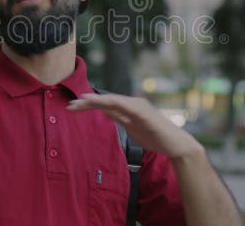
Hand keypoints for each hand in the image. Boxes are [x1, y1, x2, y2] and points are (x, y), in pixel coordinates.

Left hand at [67, 93, 203, 159]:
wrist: (175, 145)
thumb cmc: (155, 136)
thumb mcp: (131, 127)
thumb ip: (119, 117)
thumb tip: (104, 110)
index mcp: (129, 107)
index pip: (105, 104)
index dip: (89, 104)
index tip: (73, 107)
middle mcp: (132, 103)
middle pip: (106, 101)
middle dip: (87, 102)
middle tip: (69, 105)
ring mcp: (138, 106)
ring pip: (112, 101)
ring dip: (95, 101)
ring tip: (80, 102)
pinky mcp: (143, 112)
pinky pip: (125, 106)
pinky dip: (112, 103)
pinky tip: (102, 104)